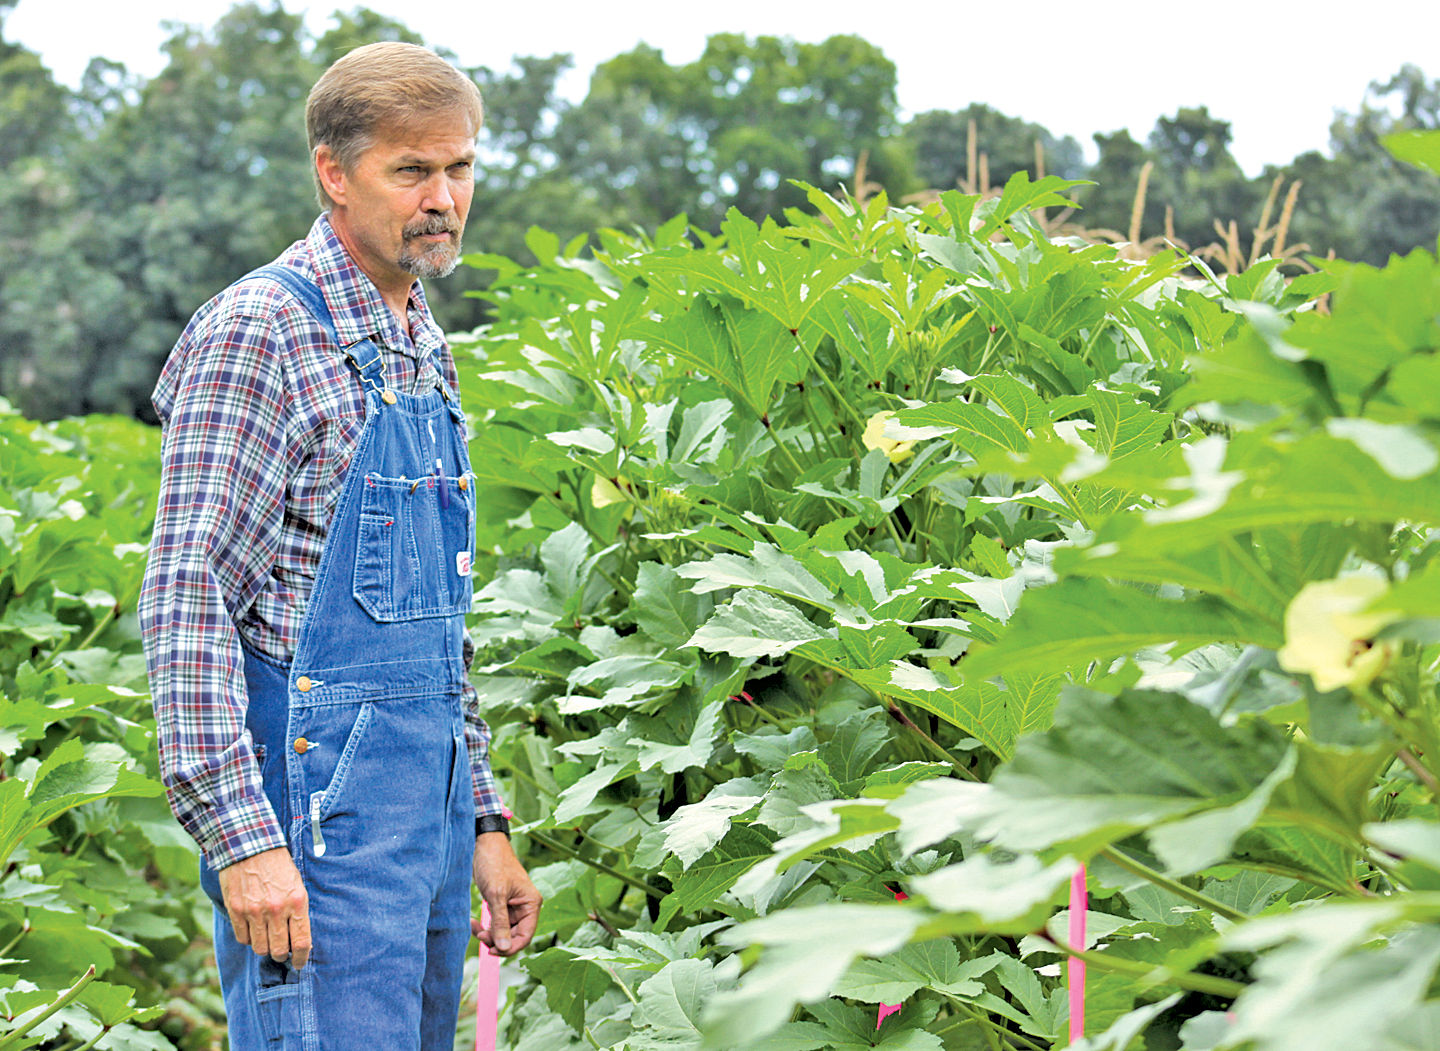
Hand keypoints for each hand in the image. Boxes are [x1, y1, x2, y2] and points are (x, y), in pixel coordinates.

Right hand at [217, 847, 311, 967]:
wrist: (250, 846)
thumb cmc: (278, 865)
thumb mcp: (297, 884)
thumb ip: (297, 910)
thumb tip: (298, 939)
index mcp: (297, 902)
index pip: (302, 942)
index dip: (301, 958)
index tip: (300, 964)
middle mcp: (276, 909)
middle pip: (278, 950)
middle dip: (281, 955)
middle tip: (281, 951)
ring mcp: (254, 911)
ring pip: (260, 948)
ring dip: (264, 947)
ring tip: (266, 937)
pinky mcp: (236, 910)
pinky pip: (242, 938)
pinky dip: (248, 938)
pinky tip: (252, 928)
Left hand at [472, 833, 540, 955]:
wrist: (483, 845)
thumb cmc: (494, 864)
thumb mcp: (496, 895)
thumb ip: (500, 923)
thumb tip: (504, 949)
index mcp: (531, 904)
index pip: (526, 936)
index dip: (510, 947)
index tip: (492, 951)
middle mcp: (525, 907)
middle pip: (514, 936)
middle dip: (497, 940)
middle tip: (479, 935)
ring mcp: (513, 907)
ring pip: (503, 932)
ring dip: (489, 934)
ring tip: (475, 927)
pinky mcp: (501, 905)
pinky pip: (496, 924)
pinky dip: (485, 926)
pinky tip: (474, 922)